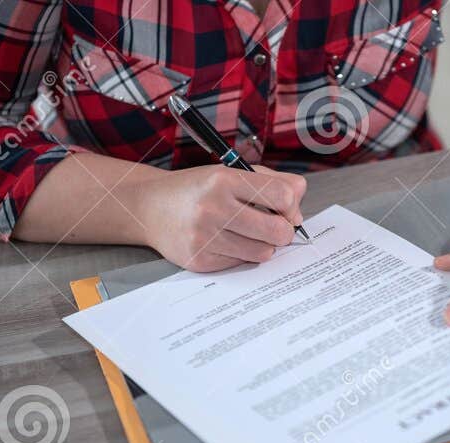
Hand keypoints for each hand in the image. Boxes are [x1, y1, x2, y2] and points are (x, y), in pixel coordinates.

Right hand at [134, 165, 306, 272]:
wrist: (149, 208)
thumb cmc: (199, 189)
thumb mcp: (232, 173)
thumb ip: (274, 182)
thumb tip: (299, 208)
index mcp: (224, 179)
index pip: (283, 195)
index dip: (291, 205)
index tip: (285, 208)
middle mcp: (212, 208)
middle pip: (279, 231)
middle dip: (284, 230)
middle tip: (275, 226)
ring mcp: (204, 237)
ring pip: (264, 252)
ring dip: (264, 244)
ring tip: (248, 232)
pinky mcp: (200, 260)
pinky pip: (243, 263)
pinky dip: (243, 254)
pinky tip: (227, 241)